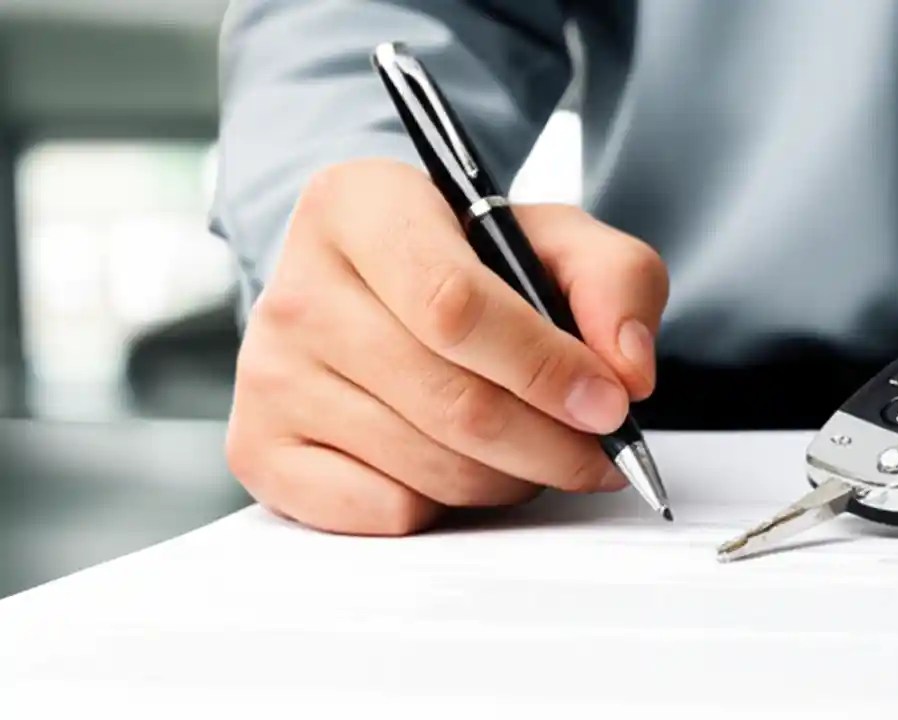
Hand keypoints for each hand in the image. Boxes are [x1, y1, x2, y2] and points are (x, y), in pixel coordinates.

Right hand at [225, 159, 667, 534]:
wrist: (376, 286)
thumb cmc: (468, 263)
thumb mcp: (555, 240)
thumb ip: (615, 283)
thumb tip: (626, 374)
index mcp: (359, 206)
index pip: (454, 305)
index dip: (545, 367)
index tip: (610, 403)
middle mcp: (296, 289)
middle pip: (449, 401)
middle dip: (549, 444)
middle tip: (598, 452)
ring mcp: (267, 374)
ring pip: (426, 466)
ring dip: (509, 478)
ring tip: (532, 448)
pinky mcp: (260, 447)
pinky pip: (383, 511)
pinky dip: (447, 506)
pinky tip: (459, 465)